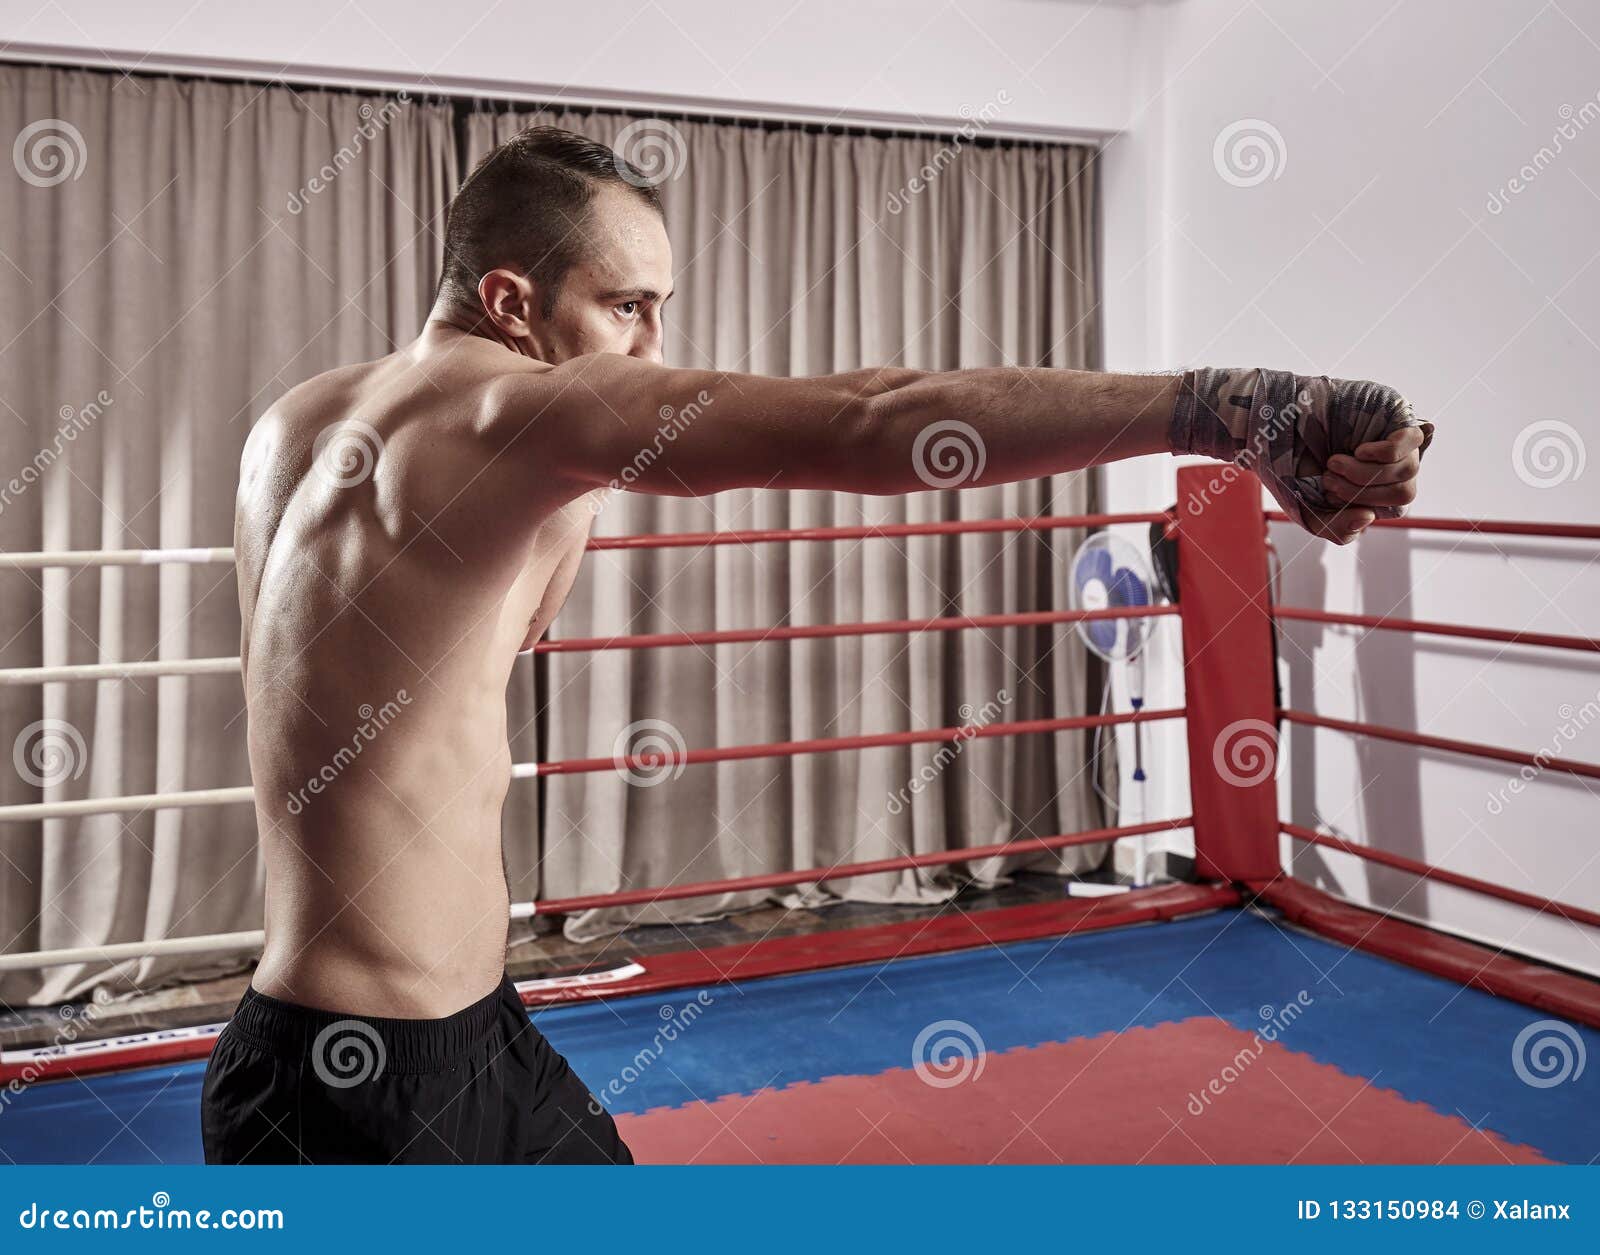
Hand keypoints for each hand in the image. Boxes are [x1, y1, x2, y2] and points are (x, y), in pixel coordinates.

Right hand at [1305, 425, 1425, 543]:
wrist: (1286, 432)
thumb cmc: (1302, 470)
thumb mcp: (1314, 512)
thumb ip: (1338, 528)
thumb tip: (1368, 517)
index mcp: (1382, 492)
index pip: (1394, 510)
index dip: (1362, 507)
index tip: (1329, 497)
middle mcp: (1397, 470)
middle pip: (1405, 494)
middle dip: (1361, 493)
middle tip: (1328, 480)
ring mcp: (1400, 444)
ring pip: (1407, 470)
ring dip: (1363, 473)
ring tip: (1333, 463)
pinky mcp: (1397, 419)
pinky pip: (1411, 440)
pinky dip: (1384, 451)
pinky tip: (1360, 451)